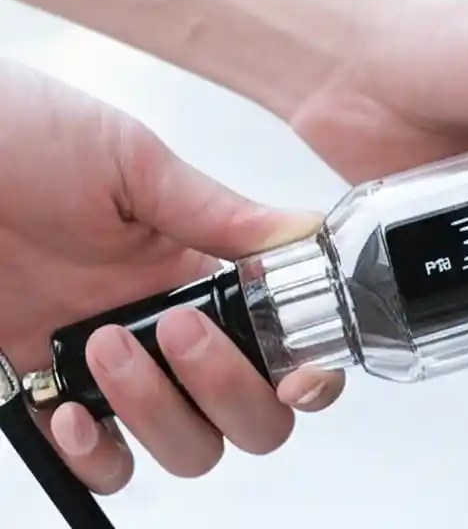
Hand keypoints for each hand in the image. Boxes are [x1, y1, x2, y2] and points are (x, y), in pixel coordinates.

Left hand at [0, 61, 343, 492]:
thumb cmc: (21, 137)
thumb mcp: (131, 163)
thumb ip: (219, 212)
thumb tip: (304, 231)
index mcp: (200, 273)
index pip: (285, 349)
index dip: (307, 377)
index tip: (297, 376)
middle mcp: (168, 328)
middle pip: (248, 417)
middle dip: (226, 391)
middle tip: (178, 334)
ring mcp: (113, 364)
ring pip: (185, 446)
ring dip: (157, 415)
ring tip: (106, 348)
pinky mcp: (46, 388)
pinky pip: (99, 462)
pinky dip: (96, 456)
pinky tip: (70, 411)